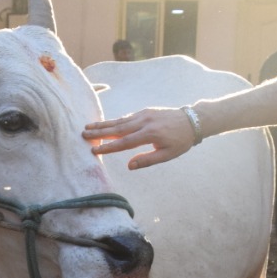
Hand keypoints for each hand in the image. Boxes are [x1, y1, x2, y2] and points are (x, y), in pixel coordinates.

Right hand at [82, 106, 196, 168]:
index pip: (124, 142)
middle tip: (83, 134)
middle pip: (117, 128)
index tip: (95, 150)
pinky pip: (126, 117)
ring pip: (120, 121)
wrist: (192, 120)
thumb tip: (129, 166)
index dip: (108, 147)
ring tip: (88, 127)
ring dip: (103, 124)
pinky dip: (114, 121)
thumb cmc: (180, 141)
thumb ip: (147, 160)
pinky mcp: (145, 111)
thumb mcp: (167, 155)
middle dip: (99, 132)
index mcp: (150, 134)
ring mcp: (144, 114)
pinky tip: (104, 124)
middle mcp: (144, 122)